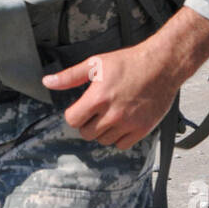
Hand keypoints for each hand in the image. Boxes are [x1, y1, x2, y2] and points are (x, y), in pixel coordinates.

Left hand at [42, 43, 176, 149]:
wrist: (162, 65)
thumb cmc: (128, 62)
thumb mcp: (95, 64)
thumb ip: (69, 76)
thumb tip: (47, 82)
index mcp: (98, 98)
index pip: (72, 120)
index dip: (74, 114)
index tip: (81, 107)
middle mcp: (112, 114)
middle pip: (86, 133)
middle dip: (87, 123)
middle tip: (96, 110)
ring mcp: (128, 124)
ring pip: (103, 140)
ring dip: (102, 130)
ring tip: (110, 114)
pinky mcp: (142, 129)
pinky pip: (121, 145)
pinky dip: (119, 137)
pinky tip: (121, 122)